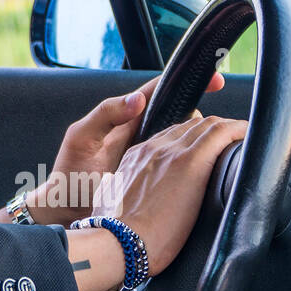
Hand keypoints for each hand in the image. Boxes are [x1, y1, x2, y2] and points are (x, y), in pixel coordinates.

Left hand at [17, 69, 224, 226]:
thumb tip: (139, 99)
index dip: (186, 84)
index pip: (160, 93)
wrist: (66, 209)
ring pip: (183, 139)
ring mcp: (149, 155)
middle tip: (225, 121)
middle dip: (202, 113)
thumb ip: (106, 113)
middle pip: (179, 115)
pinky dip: (195, 160)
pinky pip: (179, 163)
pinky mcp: (155, 177)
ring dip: (203, 137)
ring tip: (225, 140)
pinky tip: (211, 164)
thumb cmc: (69, 172)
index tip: (215, 80)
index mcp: (125, 119)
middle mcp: (140, 134)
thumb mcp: (82, 137)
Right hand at [102, 113, 248, 275]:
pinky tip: (246, 133)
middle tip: (231, 140)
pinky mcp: (190, 163)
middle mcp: (151, 149)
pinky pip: (218, 134)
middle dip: (212, 129)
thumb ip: (132, 196)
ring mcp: (170, 153)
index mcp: (135, 158)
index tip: (207, 145)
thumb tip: (142, 207)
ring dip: (225, 129)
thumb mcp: (118, 207)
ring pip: (205, 125)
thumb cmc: (119, 236)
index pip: (170, 135)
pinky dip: (235, 130)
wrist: (119, 242)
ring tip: (241, 136)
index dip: (192, 135)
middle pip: (189, 126)